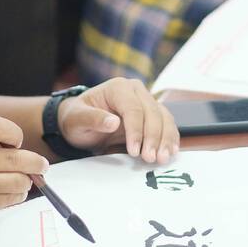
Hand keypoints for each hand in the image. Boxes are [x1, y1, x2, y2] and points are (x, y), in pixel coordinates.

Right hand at [0, 117, 48, 240]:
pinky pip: (7, 201)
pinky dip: (14, 197)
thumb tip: (13, 142)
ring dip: (25, 182)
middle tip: (42, 165)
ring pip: (16, 182)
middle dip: (36, 162)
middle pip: (16, 159)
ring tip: (23, 182)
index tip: (17, 142)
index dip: (15, 134)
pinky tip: (10, 194)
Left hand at [59, 78, 179, 164]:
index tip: (135, 151)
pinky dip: (170, 138)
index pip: (133, 109)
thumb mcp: (77, 119)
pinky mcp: (152, 114)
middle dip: (153, 137)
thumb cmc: (77, 118)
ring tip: (162, 158)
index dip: (136, 131)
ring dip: (166, 139)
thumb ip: (92, 118)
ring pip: (164, 118)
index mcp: (118, 88)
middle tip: (150, 158)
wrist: (81, 122)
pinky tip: (170, 152)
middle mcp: (136, 91)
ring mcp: (146, 101)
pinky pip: (166, 124)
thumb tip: (113, 122)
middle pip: (152, 113)